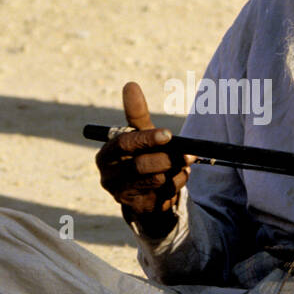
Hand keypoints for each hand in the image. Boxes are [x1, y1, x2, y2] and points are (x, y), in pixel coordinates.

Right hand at [96, 82, 193, 233]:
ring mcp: (122, 195)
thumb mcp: (141, 135)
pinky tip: (180, 176)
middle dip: (167, 158)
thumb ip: (136, 113)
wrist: (145, 191)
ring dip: (176, 170)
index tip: (168, 134)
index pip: (124, 144)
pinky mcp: (138, 208)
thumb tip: (130, 84)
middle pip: (140, 165)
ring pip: (155, 180)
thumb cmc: (141, 155)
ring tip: (185, 163)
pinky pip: (164, 194)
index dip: (147, 138)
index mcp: (106, 154)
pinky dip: (177, 183)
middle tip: (187, 153)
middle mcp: (108, 176)